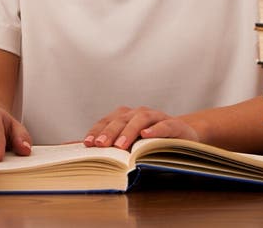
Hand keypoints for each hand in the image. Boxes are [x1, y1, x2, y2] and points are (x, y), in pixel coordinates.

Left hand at [83, 105, 199, 151]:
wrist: (182, 134)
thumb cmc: (150, 140)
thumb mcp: (131, 142)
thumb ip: (110, 145)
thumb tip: (80, 150)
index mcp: (126, 116)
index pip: (108, 121)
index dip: (98, 131)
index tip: (88, 143)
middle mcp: (139, 113)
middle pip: (122, 119)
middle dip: (110, 132)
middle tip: (101, 145)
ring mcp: (157, 117)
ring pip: (140, 119)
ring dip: (129, 131)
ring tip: (121, 145)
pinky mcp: (174, 124)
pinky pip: (164, 125)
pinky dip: (155, 129)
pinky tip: (147, 135)